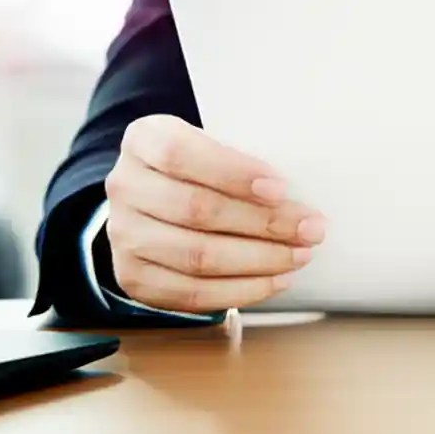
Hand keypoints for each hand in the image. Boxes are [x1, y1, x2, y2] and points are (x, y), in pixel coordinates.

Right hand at [103, 115, 325, 312]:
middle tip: (310, 228)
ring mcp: (124, 235)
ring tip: (300, 255)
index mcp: (144, 140)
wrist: (153, 200)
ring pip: (197, 256)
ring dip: (260, 260)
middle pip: (196, 209)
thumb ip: (241, 159)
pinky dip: (241, 290)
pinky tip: (275, 279)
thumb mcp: (212, 143)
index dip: (233, 173)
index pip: (182, 154)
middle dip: (264, 223)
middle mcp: (125, 186)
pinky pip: (192, 293)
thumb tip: (295, 197)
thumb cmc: (198, 168)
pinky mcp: (134, 277)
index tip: (281, 188)